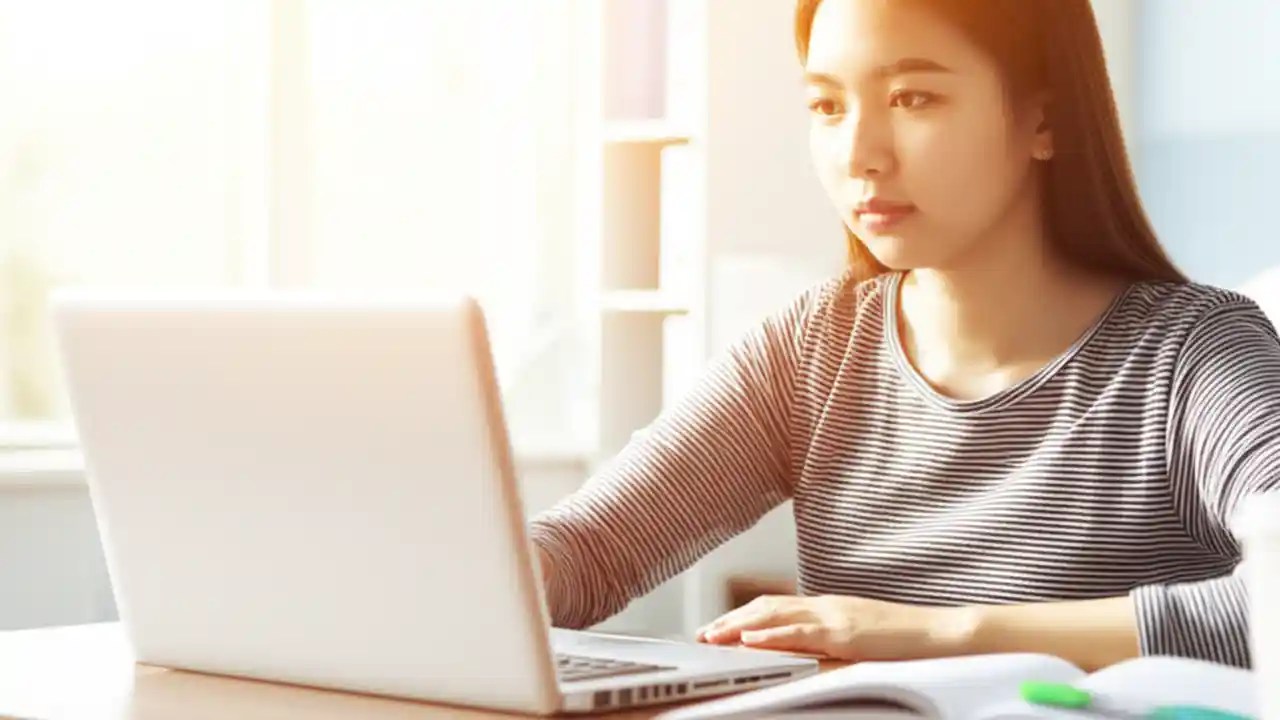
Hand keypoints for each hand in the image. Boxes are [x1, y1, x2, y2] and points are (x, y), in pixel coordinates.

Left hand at [695, 594, 976, 661]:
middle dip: (730, 619)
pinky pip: (801, 633)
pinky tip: (749, 640)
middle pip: (766, 607)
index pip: (775, 605)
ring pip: (776, 616)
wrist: (938, 633)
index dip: (741, 614)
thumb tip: (799, 652)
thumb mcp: (857, 637)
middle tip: (702, 633)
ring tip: (712, 635)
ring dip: (738, 625)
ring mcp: (834, 616)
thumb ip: (828, 640)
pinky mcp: (845, 633)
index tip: (716, 626)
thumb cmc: (902, 640)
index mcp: (827, 606)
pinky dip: (771, 635)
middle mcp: (825, 605)